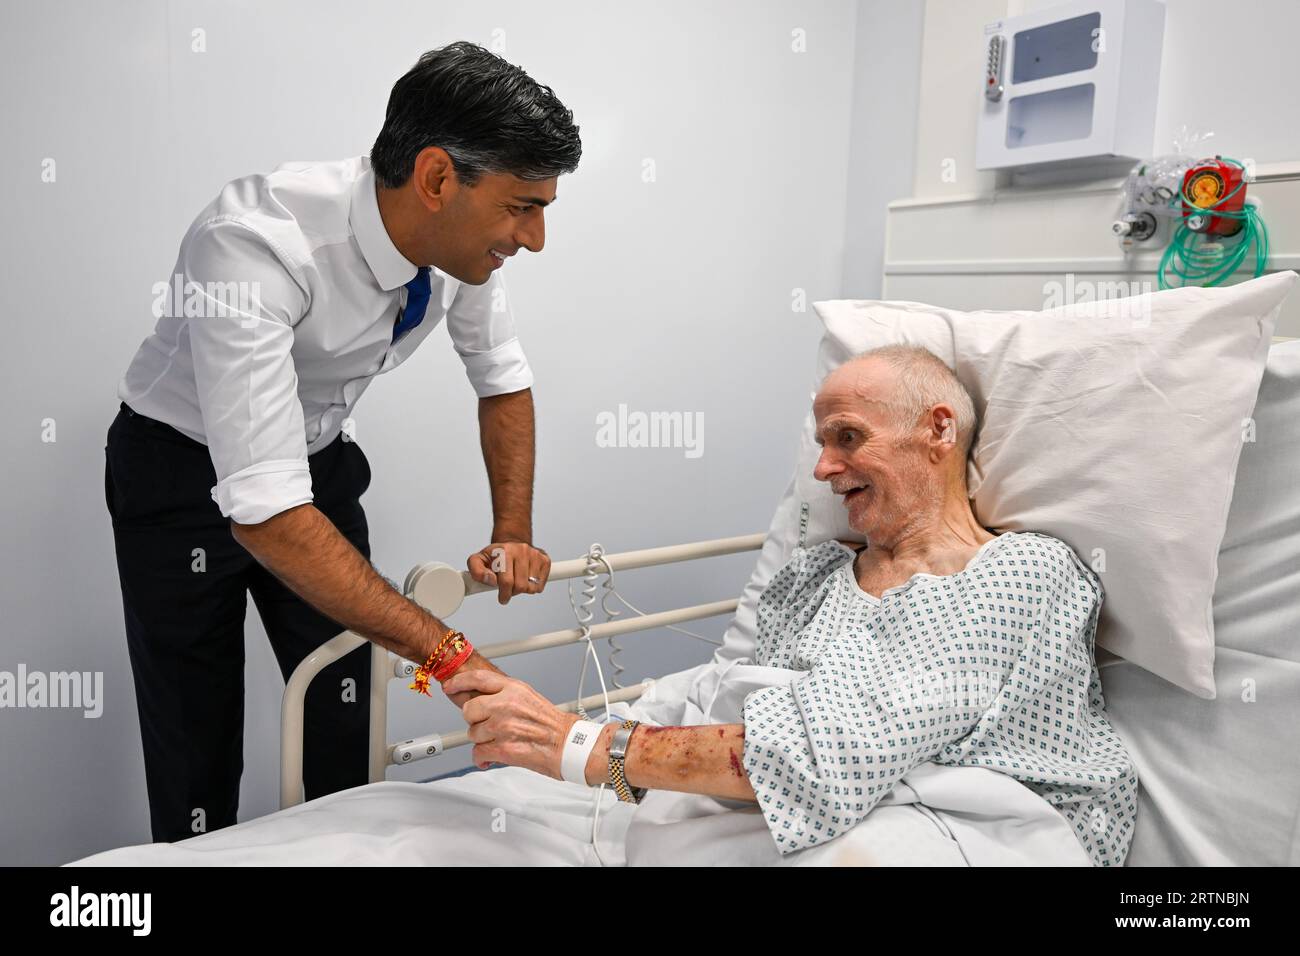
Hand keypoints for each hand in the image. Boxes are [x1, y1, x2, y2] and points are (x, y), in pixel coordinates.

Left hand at [443, 669, 578, 777]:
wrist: (569, 745)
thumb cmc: (553, 725)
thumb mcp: (529, 697)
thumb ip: (504, 694)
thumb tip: (482, 698)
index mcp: (513, 688)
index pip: (478, 678)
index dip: (459, 682)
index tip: (450, 686)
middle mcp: (506, 704)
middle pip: (469, 710)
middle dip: (475, 721)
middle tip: (487, 726)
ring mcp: (503, 726)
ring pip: (472, 734)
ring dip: (482, 741)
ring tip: (500, 741)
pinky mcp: (503, 748)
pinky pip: (478, 753)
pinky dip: (483, 759)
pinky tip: (492, 757)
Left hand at [467, 540, 550, 604]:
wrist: (511, 543)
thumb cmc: (496, 555)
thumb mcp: (478, 560)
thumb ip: (476, 571)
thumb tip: (490, 580)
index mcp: (505, 551)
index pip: (507, 582)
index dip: (504, 594)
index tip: (502, 597)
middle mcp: (521, 550)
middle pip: (520, 586)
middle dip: (513, 592)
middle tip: (509, 589)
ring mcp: (535, 554)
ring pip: (532, 587)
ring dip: (523, 589)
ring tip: (517, 582)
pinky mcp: (544, 560)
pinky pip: (541, 584)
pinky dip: (534, 587)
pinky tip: (527, 579)